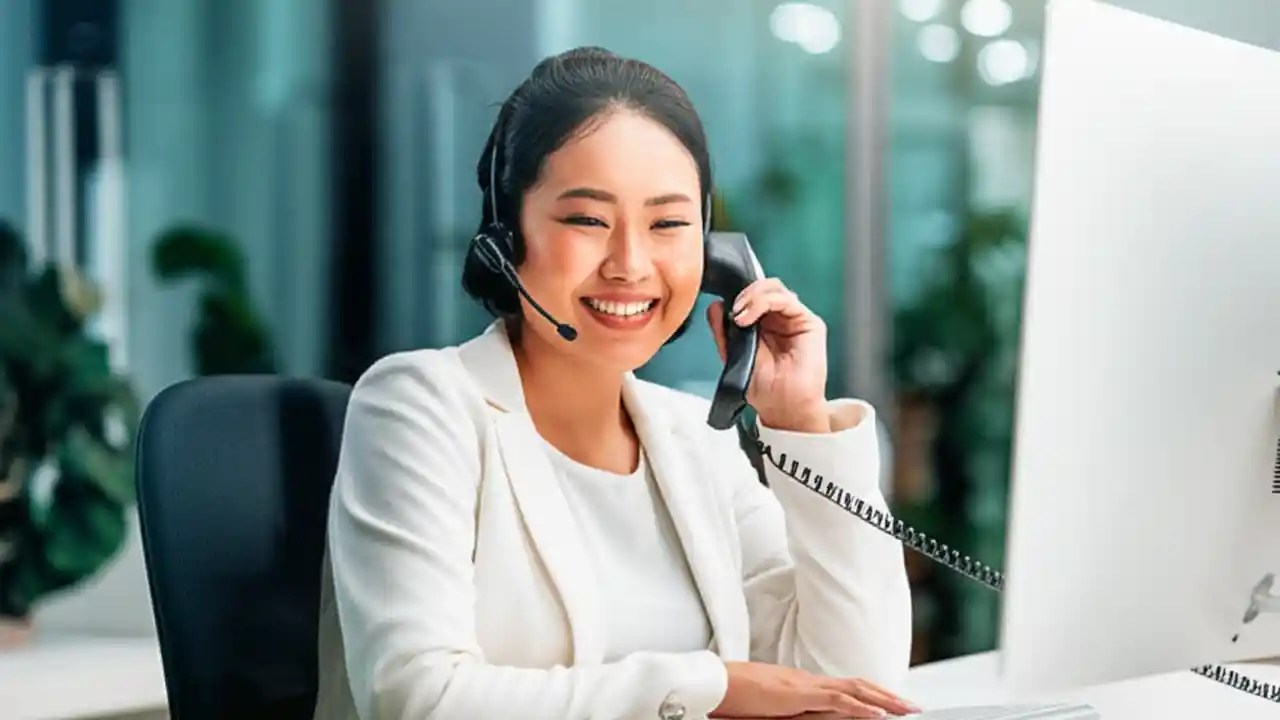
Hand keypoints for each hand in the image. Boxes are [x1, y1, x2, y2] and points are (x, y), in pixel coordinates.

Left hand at [707, 277, 828, 432]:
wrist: (783, 407)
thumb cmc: (763, 387)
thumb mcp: (732, 354)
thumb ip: (723, 330)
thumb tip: (715, 305)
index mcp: (764, 323)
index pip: (752, 295)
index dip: (737, 294)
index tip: (723, 307)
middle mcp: (780, 318)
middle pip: (763, 286)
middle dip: (744, 292)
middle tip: (732, 309)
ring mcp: (795, 319)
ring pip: (774, 288)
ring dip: (752, 295)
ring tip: (739, 314)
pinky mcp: (810, 323)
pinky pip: (786, 299)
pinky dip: (763, 302)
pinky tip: (748, 316)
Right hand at [709, 661, 920, 717]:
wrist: (715, 683)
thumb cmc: (735, 696)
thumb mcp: (770, 707)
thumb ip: (792, 711)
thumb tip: (803, 714)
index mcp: (802, 684)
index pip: (845, 686)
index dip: (871, 692)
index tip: (892, 702)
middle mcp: (808, 681)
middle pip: (857, 685)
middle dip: (887, 696)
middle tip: (913, 706)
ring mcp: (804, 686)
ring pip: (854, 689)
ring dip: (884, 700)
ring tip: (907, 709)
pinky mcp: (798, 695)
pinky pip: (837, 701)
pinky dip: (861, 707)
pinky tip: (880, 715)